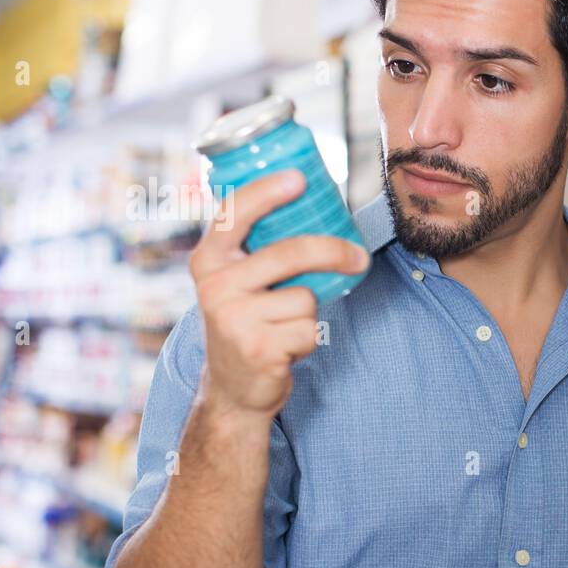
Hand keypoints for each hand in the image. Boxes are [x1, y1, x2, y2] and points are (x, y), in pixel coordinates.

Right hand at [189, 169, 369, 418]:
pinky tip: (285, 347)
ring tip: (284, 324)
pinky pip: (309, 329)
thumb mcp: (238, 282)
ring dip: (309, 312)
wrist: (232, 388)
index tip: (299, 179)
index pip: (234, 214)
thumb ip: (258, 251)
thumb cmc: (247, 322)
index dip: (266, 192)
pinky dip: (308, 338)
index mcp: (208, 260)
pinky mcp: (257, 348)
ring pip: (305, 296)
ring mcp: (233, 318)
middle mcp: (215, 285)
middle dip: (333, 252)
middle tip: (358, 256)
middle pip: (290, 253)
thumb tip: (317, 212)